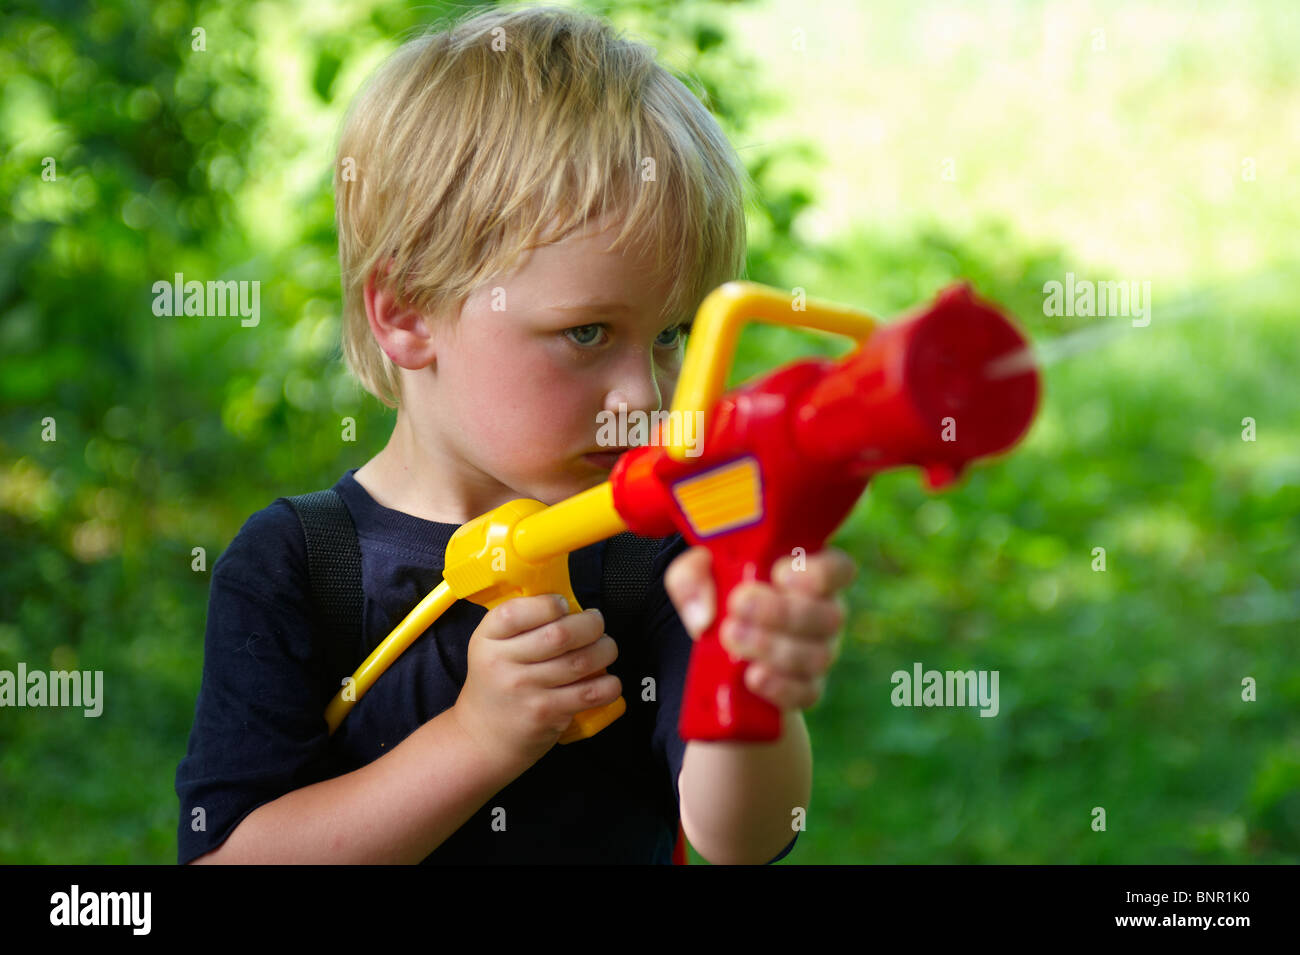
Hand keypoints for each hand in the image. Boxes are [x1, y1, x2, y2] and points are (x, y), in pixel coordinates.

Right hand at [453, 595, 620, 769]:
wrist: (483, 737)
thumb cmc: (496, 682)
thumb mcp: (492, 646)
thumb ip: (521, 622)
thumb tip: (570, 603)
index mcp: (487, 639)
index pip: (516, 612)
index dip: (549, 604)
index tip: (563, 606)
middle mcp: (502, 664)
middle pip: (560, 634)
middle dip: (591, 624)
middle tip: (596, 623)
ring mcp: (525, 691)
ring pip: (581, 661)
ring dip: (606, 650)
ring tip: (606, 647)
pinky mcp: (546, 714)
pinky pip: (591, 693)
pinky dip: (609, 684)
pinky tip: (607, 679)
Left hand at [664, 547, 856, 710]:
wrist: (717, 650)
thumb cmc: (717, 595)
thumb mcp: (697, 575)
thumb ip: (692, 577)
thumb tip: (704, 616)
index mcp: (808, 575)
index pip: (840, 569)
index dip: (820, 572)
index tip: (778, 574)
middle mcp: (823, 614)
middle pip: (831, 616)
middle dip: (782, 612)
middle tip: (738, 606)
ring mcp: (818, 654)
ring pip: (818, 656)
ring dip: (773, 648)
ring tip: (731, 638)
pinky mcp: (805, 689)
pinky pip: (807, 693)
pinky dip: (780, 687)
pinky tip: (753, 677)